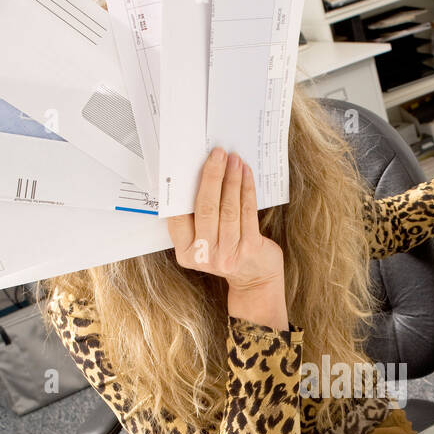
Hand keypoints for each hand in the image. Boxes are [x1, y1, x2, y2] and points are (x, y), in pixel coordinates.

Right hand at [167, 148, 287, 329]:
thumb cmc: (226, 251)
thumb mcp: (204, 239)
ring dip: (232, 180)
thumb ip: (196, 218)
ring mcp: (228, 254)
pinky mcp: (249, 249)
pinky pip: (247, 213)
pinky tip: (246, 174)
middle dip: (212, 177)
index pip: (179, 216)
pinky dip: (247, 190)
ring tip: (234, 160)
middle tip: (217, 154)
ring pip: (228, 208)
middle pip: (206, 208)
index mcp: (186, 252)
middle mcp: (204, 255)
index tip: (190, 164)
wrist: (255, 279)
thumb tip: (197, 175)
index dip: (184, 188)